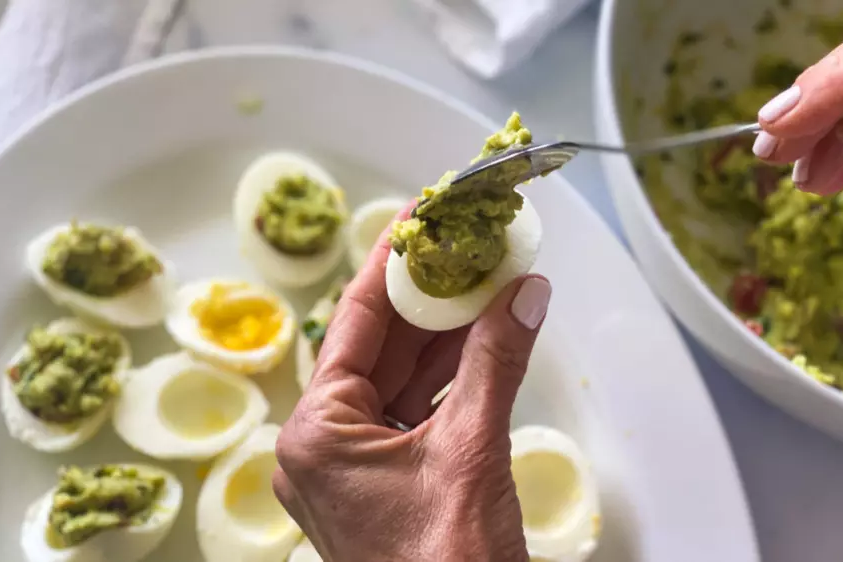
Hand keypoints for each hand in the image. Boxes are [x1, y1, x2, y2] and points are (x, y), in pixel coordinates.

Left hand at [273, 210, 552, 561]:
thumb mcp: (472, 449)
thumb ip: (497, 362)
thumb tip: (526, 293)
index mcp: (317, 433)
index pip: (353, 322)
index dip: (388, 263)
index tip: (414, 216)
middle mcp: (324, 446)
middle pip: (380, 347)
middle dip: (428, 297)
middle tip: (462, 244)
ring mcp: (356, 467)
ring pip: (403, 378)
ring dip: (447, 333)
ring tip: (485, 280)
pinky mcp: (389, 482)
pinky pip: (418, 410)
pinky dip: (453, 375)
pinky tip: (488, 336)